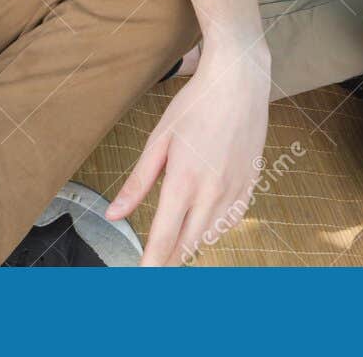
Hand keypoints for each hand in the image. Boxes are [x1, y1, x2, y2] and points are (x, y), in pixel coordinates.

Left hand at [106, 46, 268, 265]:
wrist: (240, 81)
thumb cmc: (197, 104)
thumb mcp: (159, 140)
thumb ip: (138, 182)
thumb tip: (113, 214)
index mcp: (184, 181)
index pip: (163, 237)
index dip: (151, 265)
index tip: (141, 281)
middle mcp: (212, 192)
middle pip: (187, 245)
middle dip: (168, 262)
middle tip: (153, 271)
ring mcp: (234, 189)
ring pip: (210, 236)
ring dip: (190, 246)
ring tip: (173, 251)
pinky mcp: (250, 183)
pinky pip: (231, 220)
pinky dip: (215, 229)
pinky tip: (204, 226)